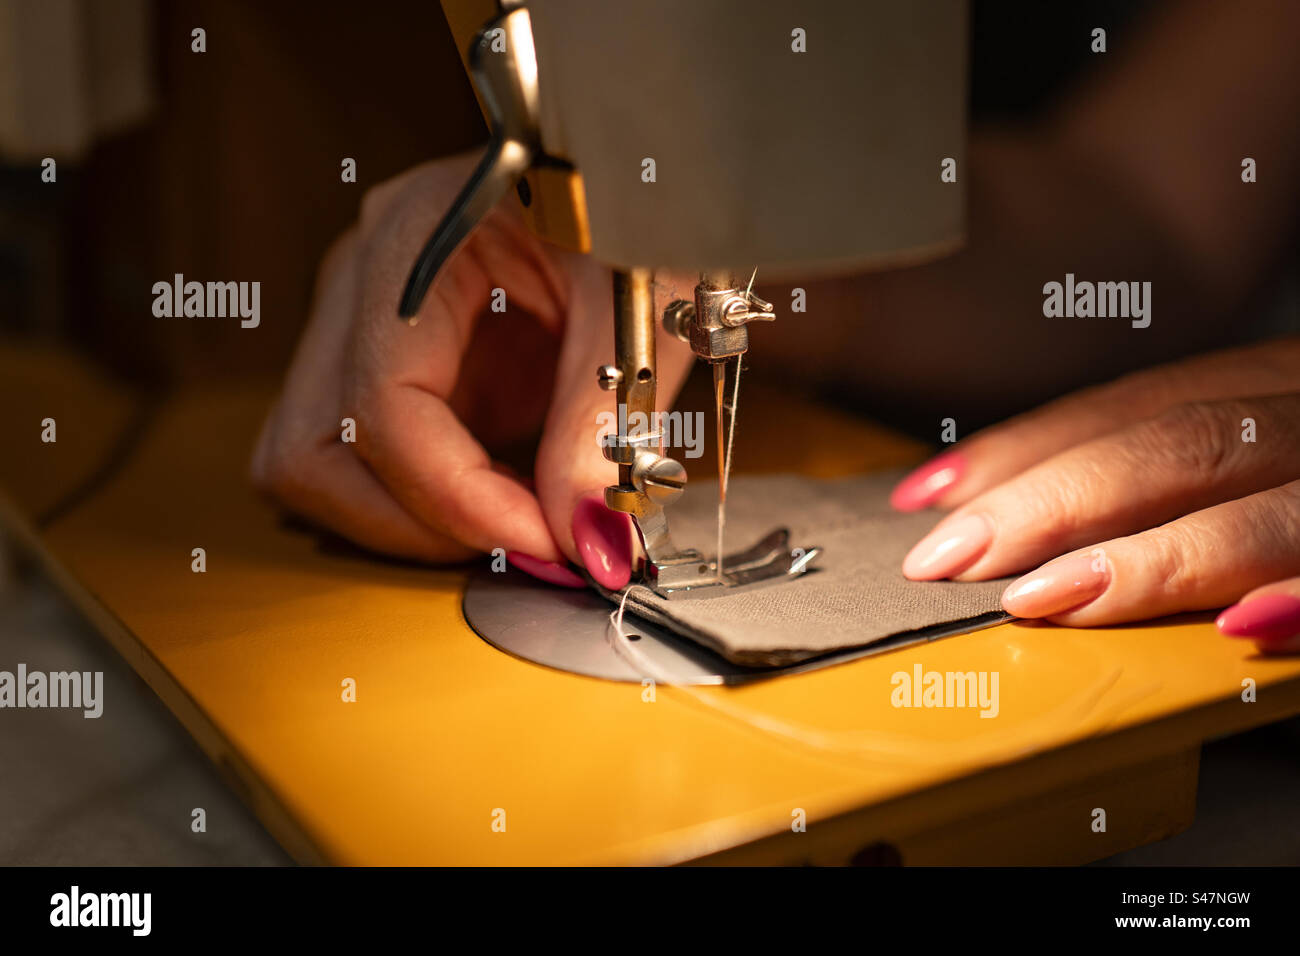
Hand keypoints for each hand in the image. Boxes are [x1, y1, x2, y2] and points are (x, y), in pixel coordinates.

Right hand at [251, 152, 693, 588]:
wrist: (641, 192)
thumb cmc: (642, 216)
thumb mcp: (643, 308)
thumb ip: (605, 422)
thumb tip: (583, 533)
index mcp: (418, 233)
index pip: (382, 402)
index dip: (457, 495)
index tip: (546, 539)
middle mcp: (366, 276)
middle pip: (314, 449)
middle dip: (420, 522)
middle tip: (532, 539)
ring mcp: (366, 323)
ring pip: (320, 467)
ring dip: (415, 520)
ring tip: (523, 516)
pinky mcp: (393, 365)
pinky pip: (366, 464)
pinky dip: (428, 504)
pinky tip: (507, 495)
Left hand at [891, 337, 1299, 652]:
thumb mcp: (1261, 437)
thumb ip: (1166, 464)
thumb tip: (997, 508)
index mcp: (1267, 383)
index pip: (1128, 408)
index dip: (1020, 451)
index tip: (922, 497)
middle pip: (1175, 443)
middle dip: (1051, 503)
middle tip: (948, 558)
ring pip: (1258, 508)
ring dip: (1146, 559)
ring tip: (1040, 598)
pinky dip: (1298, 595)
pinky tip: (1237, 626)